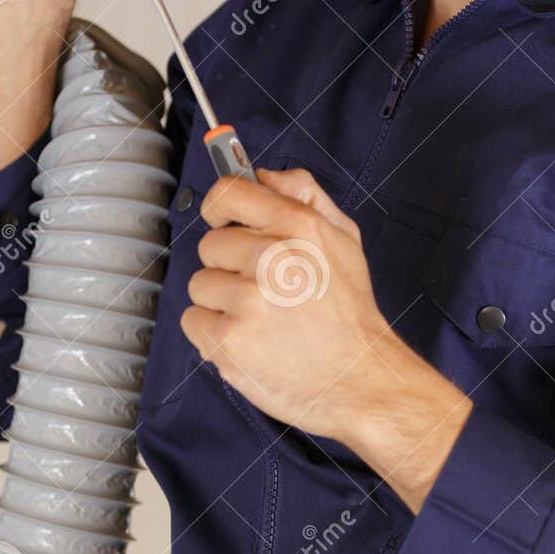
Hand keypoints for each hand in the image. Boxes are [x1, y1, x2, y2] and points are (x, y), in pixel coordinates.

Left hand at [182, 166, 472, 510]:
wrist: (361, 379)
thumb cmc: (350, 312)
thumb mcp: (344, 238)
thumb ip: (305, 195)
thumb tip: (261, 174)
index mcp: (298, 226)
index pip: (228, 192)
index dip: (220, 209)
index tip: (225, 223)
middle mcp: (272, 257)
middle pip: (209, 245)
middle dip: (229, 266)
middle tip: (265, 290)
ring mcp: (247, 300)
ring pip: (200, 284)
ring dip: (222, 302)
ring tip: (262, 320)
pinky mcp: (228, 340)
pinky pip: (193, 321)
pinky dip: (213, 334)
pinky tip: (249, 341)